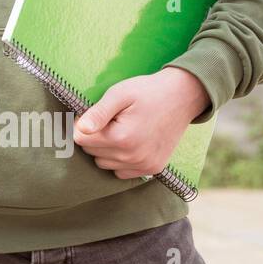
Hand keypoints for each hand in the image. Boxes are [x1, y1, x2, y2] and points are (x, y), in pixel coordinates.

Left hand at [73, 67, 212, 178]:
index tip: (93, 113)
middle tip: (109, 119)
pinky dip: (119, 160)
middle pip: (92, 153)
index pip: (81, 140)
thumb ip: (98, 113)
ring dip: (105, 149)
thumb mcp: (119, 94)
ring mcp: (144, 165)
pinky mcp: (152, 168)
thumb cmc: (148, 91)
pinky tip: (128, 142)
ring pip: (104, 164)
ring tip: (119, 129)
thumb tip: (79, 130)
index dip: (81, 124)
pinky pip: (121, 172)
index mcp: (122, 138)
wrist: (182, 96)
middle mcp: (133, 157)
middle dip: (93, 136)